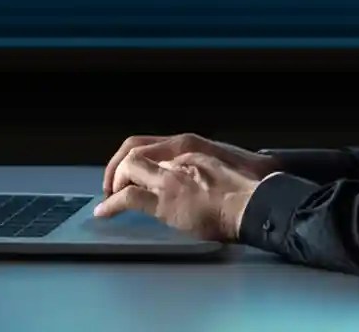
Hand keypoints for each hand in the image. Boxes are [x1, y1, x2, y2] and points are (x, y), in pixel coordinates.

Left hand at [93, 151, 260, 240]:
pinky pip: (129, 198)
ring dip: (114, 183)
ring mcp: (170, 178)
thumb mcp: (221, 170)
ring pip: (128, 169)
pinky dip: (112, 205)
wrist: (253, 203)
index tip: (130, 171)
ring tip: (108, 198)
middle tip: (112, 186)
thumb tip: (197, 184)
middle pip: (134, 152)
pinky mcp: (165, 201)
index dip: (134, 159)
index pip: (152, 146)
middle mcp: (177, 157)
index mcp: (191, 148)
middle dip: (118, 168)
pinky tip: (104, 212)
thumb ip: (202, 170)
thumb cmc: (246, 192)